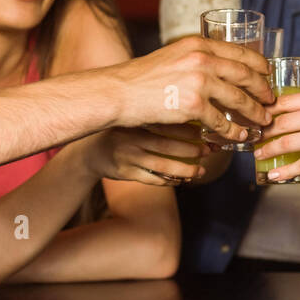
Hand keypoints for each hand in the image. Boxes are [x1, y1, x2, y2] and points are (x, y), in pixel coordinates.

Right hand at [88, 123, 213, 186]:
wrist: (90, 152)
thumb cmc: (121, 133)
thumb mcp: (135, 119)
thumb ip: (158, 118)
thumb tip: (196, 120)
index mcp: (137, 120)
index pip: (169, 124)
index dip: (192, 130)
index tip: (208, 134)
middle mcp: (132, 137)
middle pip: (169, 146)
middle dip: (194, 150)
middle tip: (210, 151)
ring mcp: (127, 156)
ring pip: (163, 166)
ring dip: (185, 170)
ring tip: (200, 171)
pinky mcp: (124, 172)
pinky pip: (152, 179)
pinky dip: (169, 181)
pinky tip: (181, 180)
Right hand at [100, 36, 273, 140]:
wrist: (118, 92)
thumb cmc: (142, 77)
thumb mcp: (174, 55)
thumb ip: (196, 57)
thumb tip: (219, 66)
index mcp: (199, 44)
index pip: (240, 52)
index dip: (260, 65)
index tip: (268, 74)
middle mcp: (202, 58)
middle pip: (245, 74)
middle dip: (263, 89)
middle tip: (271, 99)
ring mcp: (199, 81)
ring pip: (238, 98)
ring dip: (255, 111)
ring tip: (264, 120)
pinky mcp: (192, 105)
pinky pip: (221, 121)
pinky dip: (234, 130)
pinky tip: (241, 136)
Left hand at [254, 89, 299, 182]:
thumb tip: (295, 113)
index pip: (287, 100)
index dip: (267, 109)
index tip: (257, 116)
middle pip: (283, 121)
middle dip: (263, 131)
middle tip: (253, 137)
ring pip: (288, 142)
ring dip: (269, 150)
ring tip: (258, 155)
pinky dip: (285, 171)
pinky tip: (274, 174)